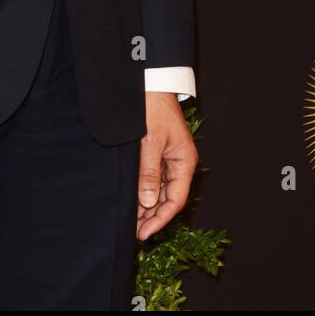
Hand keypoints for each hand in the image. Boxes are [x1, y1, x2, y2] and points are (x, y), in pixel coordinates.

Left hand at [136, 91, 197, 240]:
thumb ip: (149, 172)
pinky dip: (144, 190)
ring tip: (130, 220)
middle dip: (152, 215)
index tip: (144, 232)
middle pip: (169, 198)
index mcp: (184, 161)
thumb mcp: (150, 141)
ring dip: (147, 205)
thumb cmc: (152, 108)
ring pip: (161, 189)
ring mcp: (170, 158)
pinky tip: (133, 200)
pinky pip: (154, 178)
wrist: (151, 82)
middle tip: (133, 231)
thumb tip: (149, 202)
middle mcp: (180, 163)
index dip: (160, 218)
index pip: (175, 199)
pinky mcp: (159, 152)